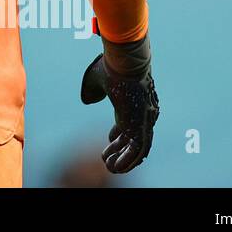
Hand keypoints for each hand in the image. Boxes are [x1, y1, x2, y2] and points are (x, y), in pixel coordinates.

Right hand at [80, 50, 159, 172]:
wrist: (125, 63)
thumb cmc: (112, 68)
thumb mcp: (96, 80)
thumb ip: (92, 90)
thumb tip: (87, 100)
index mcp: (133, 103)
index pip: (129, 125)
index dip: (119, 136)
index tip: (110, 140)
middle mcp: (141, 115)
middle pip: (134, 138)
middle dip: (119, 150)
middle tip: (105, 157)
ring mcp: (143, 121)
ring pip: (138, 149)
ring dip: (124, 160)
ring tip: (110, 168)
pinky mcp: (140, 126)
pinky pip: (137, 151)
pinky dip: (128, 161)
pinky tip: (114, 167)